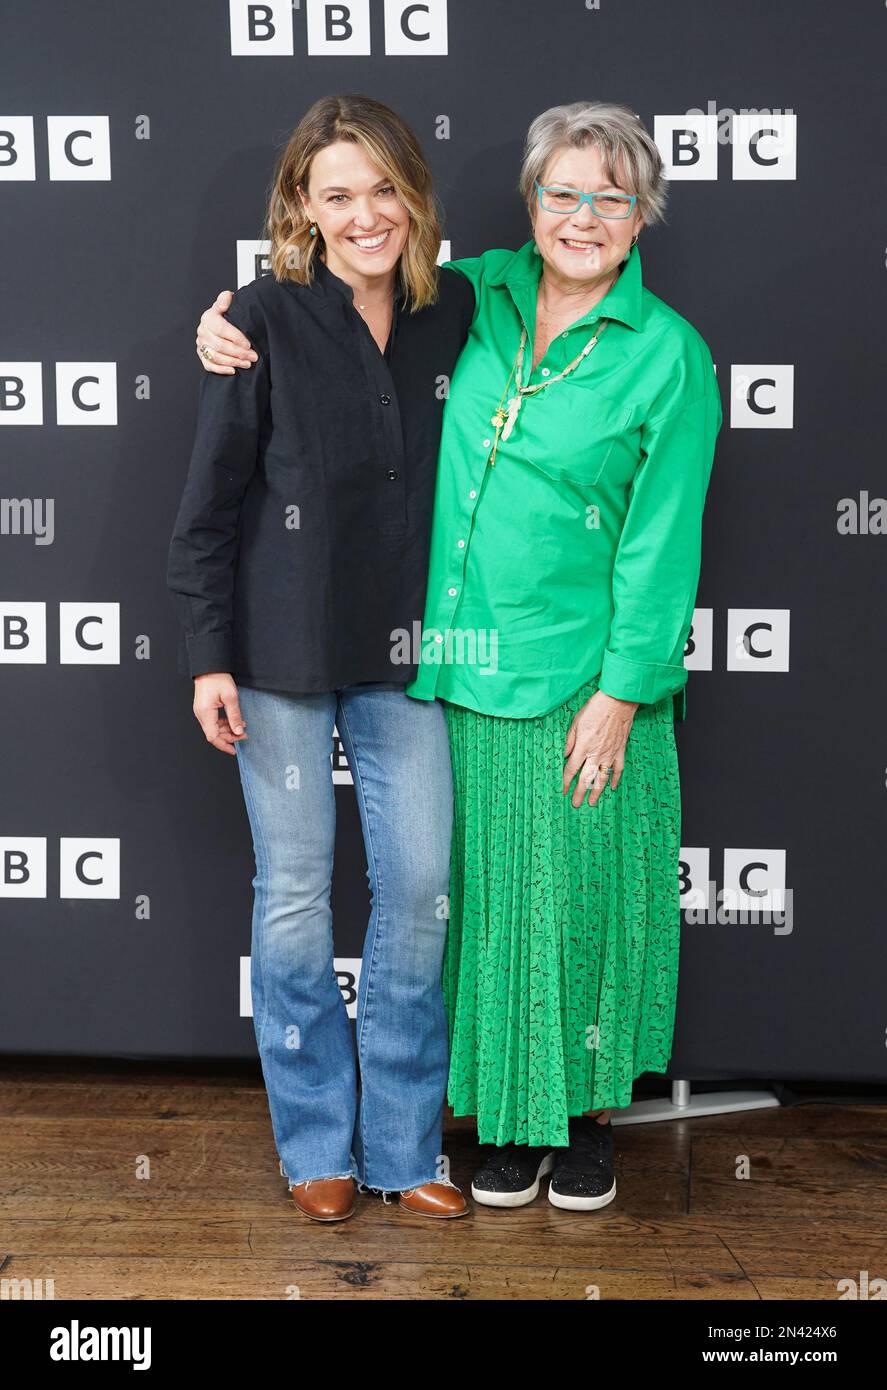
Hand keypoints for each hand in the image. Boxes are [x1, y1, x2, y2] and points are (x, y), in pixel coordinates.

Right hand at [192, 673, 247, 754]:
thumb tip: (238, 731)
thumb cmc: (218, 678)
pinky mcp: (204, 708)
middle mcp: (200, 714)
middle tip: (244, 735)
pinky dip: (224, 724)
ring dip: (227, 730)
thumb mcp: (231, 698)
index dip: (224, 745)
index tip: (234, 750)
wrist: (210, 666)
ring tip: (241, 727)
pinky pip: (213, 721)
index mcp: (205, 713)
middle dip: (229, 737)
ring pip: (214, 728)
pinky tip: (233, 721)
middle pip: (214, 734)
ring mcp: (201, 711)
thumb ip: (235, 716)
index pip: (213, 737)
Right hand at [195, 290, 258, 374]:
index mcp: (208, 318)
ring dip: (233, 362)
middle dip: (238, 352)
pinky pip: (210, 366)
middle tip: (253, 356)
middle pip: (219, 345)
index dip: (235, 337)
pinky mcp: (202, 356)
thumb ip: (226, 301)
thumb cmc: (228, 316)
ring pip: (216, 357)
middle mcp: (202, 332)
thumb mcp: (228, 306)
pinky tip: (234, 370)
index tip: (248, 344)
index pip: (221, 329)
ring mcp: (201, 345)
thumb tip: (227, 296)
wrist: (221, 325)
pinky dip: (221, 370)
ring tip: (248, 364)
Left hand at [562, 690, 638, 807]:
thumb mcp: (575, 723)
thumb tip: (564, 755)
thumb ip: (569, 741)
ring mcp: (609, 754)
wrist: (617, 703)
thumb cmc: (595, 710)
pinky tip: (613, 787)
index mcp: (582, 748)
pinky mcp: (620, 751)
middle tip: (576, 804)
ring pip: (602, 778)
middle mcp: (596, 754)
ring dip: (597, 792)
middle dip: (580, 793)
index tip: (562, 791)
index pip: (571, 770)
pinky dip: (616, 779)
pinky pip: (618, 769)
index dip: (565, 782)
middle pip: (586, 779)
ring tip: (593, 803)